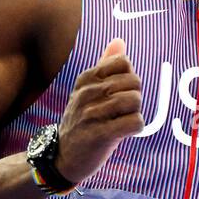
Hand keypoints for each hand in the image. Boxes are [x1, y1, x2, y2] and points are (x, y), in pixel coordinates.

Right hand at [53, 37, 143, 183]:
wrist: (64, 157)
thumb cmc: (82, 122)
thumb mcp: (88, 91)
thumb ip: (105, 65)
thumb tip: (119, 41)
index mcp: (86, 79)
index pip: (123, 63)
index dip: (128, 78)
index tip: (118, 92)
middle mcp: (87, 93)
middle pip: (134, 82)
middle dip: (134, 97)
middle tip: (121, 111)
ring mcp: (91, 114)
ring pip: (135, 101)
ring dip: (134, 114)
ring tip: (120, 122)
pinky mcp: (100, 135)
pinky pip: (135, 122)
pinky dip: (135, 128)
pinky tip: (123, 132)